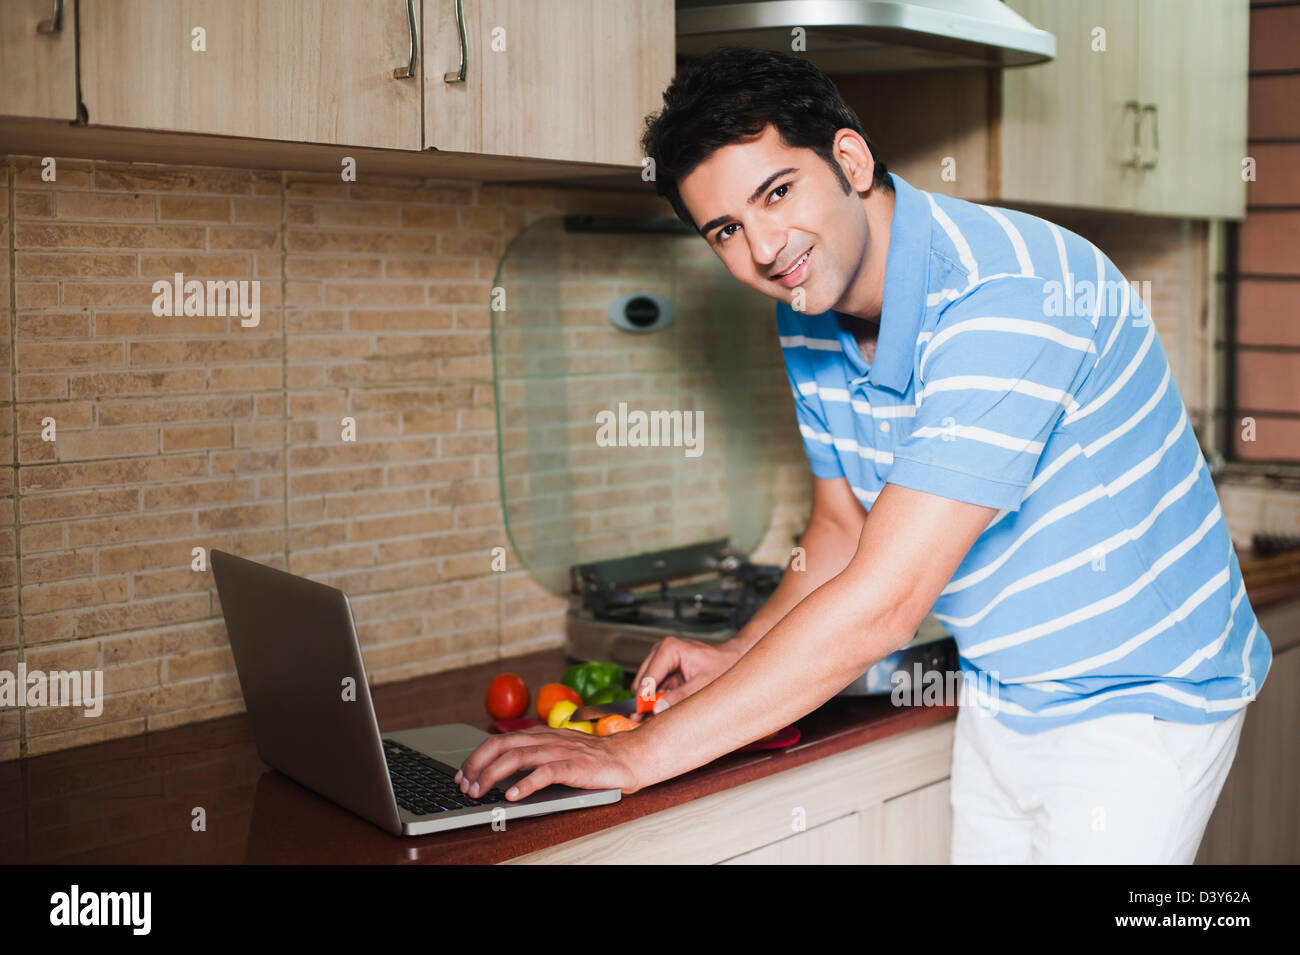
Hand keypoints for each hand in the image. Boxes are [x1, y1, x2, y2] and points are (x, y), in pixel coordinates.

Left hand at [456, 725, 646, 800]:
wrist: (628, 757)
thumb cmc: (591, 760)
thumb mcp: (556, 754)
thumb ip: (533, 758)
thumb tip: (502, 775)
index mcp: (540, 735)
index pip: (499, 741)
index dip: (476, 757)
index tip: (462, 775)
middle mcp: (546, 739)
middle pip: (501, 745)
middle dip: (477, 764)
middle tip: (465, 785)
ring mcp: (560, 750)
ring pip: (518, 757)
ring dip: (493, 774)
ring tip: (480, 791)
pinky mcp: (574, 765)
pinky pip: (545, 772)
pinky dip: (525, 784)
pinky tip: (512, 795)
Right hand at [633, 636, 742, 713]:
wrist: (732, 659)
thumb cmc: (722, 667)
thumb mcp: (703, 685)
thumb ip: (680, 697)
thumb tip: (657, 710)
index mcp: (669, 649)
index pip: (647, 678)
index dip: (642, 700)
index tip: (639, 717)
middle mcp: (661, 650)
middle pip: (641, 681)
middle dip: (645, 701)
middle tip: (649, 719)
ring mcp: (660, 658)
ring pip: (644, 685)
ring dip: (651, 700)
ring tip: (664, 711)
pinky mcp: (663, 668)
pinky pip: (652, 687)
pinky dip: (657, 698)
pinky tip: (668, 705)